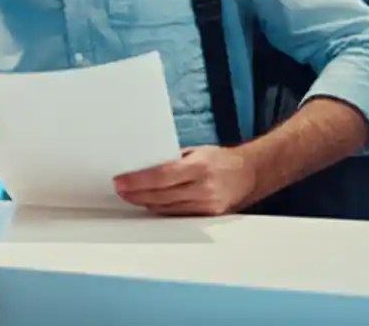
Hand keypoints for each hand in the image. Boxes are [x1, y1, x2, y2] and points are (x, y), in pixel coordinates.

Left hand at [113, 146, 255, 216]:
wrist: (248, 174)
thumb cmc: (219, 159)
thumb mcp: (196, 152)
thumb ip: (173, 160)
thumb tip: (143, 166)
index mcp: (199, 167)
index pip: (161, 176)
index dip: (137, 181)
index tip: (121, 181)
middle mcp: (203, 188)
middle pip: (160, 195)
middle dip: (135, 193)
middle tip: (120, 189)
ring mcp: (206, 205)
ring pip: (166, 208)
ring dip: (144, 202)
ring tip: (129, 196)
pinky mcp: (207, 216)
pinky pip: (177, 215)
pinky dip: (160, 210)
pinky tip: (148, 203)